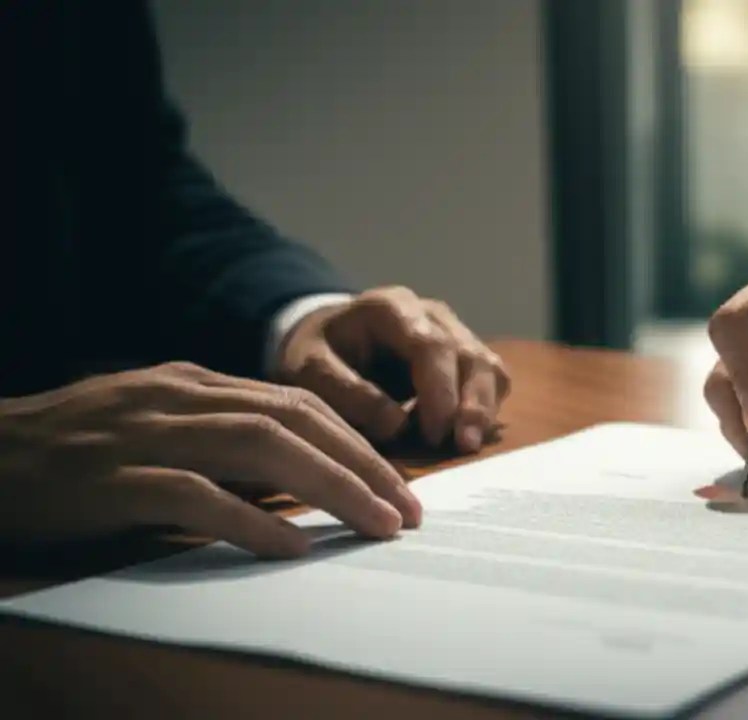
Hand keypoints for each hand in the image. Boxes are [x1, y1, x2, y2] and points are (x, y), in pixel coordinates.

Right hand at [0, 362, 421, 557]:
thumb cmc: (75, 455)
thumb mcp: (157, 432)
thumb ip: (221, 448)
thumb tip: (298, 487)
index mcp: (195, 384)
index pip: (299, 403)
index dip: (358, 443)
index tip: (399, 484)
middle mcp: (179, 397)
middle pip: (295, 419)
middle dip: (364, 464)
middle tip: (408, 511)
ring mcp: (146, 433)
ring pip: (261, 447)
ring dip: (331, 487)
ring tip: (377, 526)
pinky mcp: (113, 478)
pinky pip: (196, 496)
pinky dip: (252, 520)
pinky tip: (293, 546)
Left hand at [276, 287, 509, 451]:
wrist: (327, 337)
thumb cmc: (317, 353)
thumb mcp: (310, 369)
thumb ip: (348, 393)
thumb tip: (396, 425)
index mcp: (391, 307)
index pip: (431, 345)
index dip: (439, 390)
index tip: (433, 434)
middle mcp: (431, 314)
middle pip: (469, 354)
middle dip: (471, 402)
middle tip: (464, 445)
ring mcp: (453, 331)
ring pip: (487, 365)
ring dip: (484, 407)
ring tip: (468, 444)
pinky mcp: (463, 354)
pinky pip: (490, 378)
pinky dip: (485, 406)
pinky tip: (466, 434)